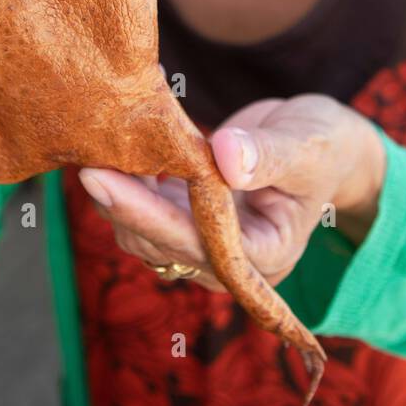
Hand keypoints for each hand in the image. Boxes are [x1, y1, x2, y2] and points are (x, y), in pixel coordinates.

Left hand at [78, 93, 386, 292]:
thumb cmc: (322, 146)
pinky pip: (146, 207)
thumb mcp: (307, 145)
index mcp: (266, 255)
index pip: (194, 243)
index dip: (144, 214)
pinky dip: (129, 179)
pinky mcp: (187, 219)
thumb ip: (268, 153)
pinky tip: (117, 145)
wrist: (320, 145)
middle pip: (158, 243)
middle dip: (119, 203)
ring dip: (119, 192)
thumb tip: (225, 156)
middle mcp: (230, 261)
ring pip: (143, 230)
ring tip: (96, 146)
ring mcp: (205, 242)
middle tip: (83, 159)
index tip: (101, 181)